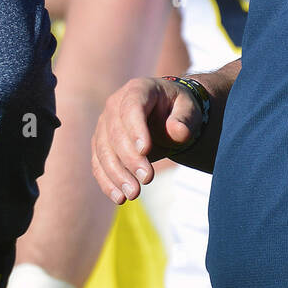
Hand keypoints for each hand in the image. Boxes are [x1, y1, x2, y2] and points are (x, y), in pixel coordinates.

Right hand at [91, 75, 204, 203]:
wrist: (167, 116)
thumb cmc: (179, 110)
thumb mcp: (189, 109)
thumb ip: (185, 119)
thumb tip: (178, 132)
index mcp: (138, 90)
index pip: (131, 107)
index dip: (135, 129)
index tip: (146, 151)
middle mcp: (115, 105)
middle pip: (115, 133)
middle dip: (129, 158)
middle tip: (147, 178)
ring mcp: (104, 124)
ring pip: (103, 151)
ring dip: (116, 174)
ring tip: (133, 194)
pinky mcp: (100, 144)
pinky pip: (98, 164)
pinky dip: (107, 182)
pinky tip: (119, 197)